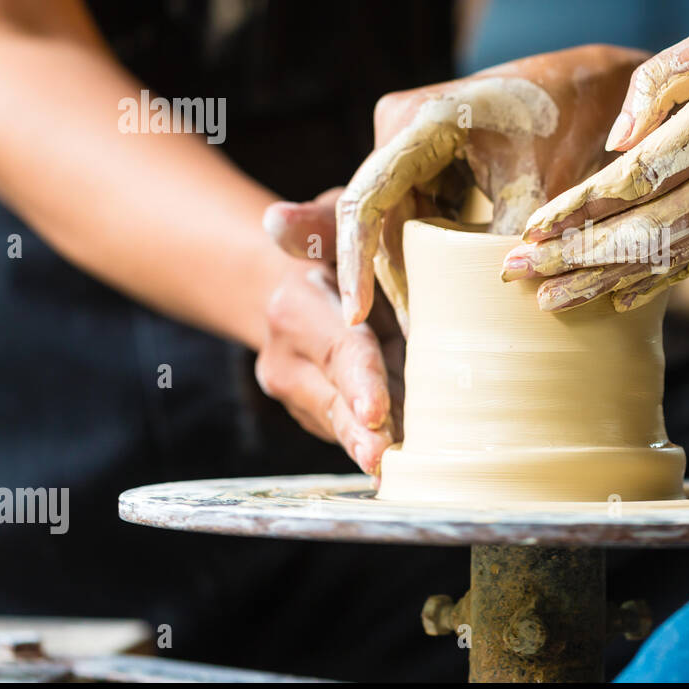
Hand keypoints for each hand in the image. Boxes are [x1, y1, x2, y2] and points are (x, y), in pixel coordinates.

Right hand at [255, 188, 402, 475]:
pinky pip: (351, 432)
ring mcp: (301, 395)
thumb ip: (311, 222)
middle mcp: (288, 361)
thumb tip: (276, 220)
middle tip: (386, 461)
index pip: (336, 349)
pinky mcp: (317, 414)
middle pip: (334, 402)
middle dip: (361, 434)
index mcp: (296, 311)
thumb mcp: (329, 220)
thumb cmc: (329, 246)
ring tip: (405, 469)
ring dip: (374, 448)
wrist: (292, 285)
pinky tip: (412, 460)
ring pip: (342, 426)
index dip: (358, 379)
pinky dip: (381, 445)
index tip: (376, 409)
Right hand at [335, 44, 646, 327]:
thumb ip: (506, 242)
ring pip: (397, 224)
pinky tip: (446, 299)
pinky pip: (420, 217)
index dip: (355, 261)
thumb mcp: (540, 183)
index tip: (356, 316)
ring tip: (430, 330)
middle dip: (395, 279)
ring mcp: (411, 145)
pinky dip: (432, 256)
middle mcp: (400, 129)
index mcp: (418, 122)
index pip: (366, 201)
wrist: (590, 84)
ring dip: (413, 273)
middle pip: (378, 220)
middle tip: (415, 338)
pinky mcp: (429, 162)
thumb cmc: (568, 119)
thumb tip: (482, 309)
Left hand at [502, 63, 688, 311]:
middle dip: (573, 258)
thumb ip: (665, 83)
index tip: (530, 231)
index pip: (635, 180)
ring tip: (549, 303)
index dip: (580, 208)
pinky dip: (655, 284)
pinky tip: (617, 300)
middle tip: (514, 276)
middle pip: (641, 233)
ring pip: (667, 261)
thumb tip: (615, 144)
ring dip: (604, 284)